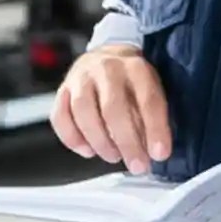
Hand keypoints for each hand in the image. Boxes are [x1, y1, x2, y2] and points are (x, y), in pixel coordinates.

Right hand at [48, 44, 170, 172]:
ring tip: (113, 156)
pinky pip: (60, 117)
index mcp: (136, 68)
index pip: (148, 99)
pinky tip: (88, 150)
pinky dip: (72, 139)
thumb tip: (155, 152)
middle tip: (137, 166)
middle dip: (127, 142)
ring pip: (83, 112)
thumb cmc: (132, 81)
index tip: (160, 154)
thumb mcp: (150, 89)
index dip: (155, 129)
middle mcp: (107, 69)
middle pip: (113, 108)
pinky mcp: (62, 89)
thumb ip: (152, 117)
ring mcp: (81, 78)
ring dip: (99, 141)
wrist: (106, 56)